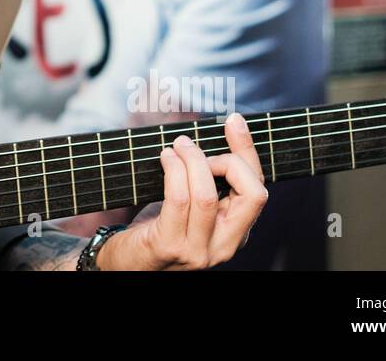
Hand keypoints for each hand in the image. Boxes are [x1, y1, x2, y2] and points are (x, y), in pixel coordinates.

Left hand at [97, 112, 266, 269]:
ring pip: (207, 195)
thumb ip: (212, 177)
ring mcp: (197, 250)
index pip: (258, 190)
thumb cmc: (160, 226)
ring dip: (192, 160)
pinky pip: (178, 200)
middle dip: (228, 159)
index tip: (232, 122)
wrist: (127, 262)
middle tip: (195, 147)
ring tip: (178, 146)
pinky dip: (173, 170)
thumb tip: (228, 126)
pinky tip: (166, 157)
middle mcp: (224, 247)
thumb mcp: (194, 204)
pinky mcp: (168, 246)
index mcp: (237, 234)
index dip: (248, 152)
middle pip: (250, 194)